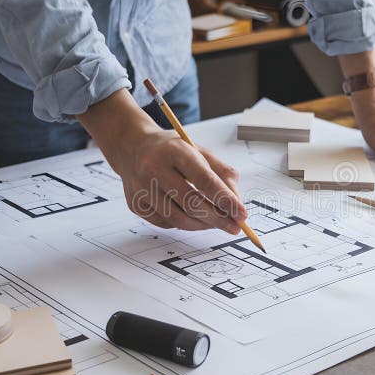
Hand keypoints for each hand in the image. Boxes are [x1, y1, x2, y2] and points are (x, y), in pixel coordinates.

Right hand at [77, 89, 246, 233]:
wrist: (133, 148)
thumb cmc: (172, 151)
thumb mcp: (199, 151)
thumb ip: (221, 173)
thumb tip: (236, 202)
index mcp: (175, 151)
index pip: (204, 180)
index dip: (226, 200)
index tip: (242, 214)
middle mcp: (153, 168)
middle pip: (191, 203)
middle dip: (218, 219)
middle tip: (234, 227)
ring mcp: (141, 188)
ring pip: (178, 219)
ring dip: (202, 225)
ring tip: (216, 222)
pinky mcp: (135, 204)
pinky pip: (165, 223)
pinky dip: (184, 224)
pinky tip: (192, 217)